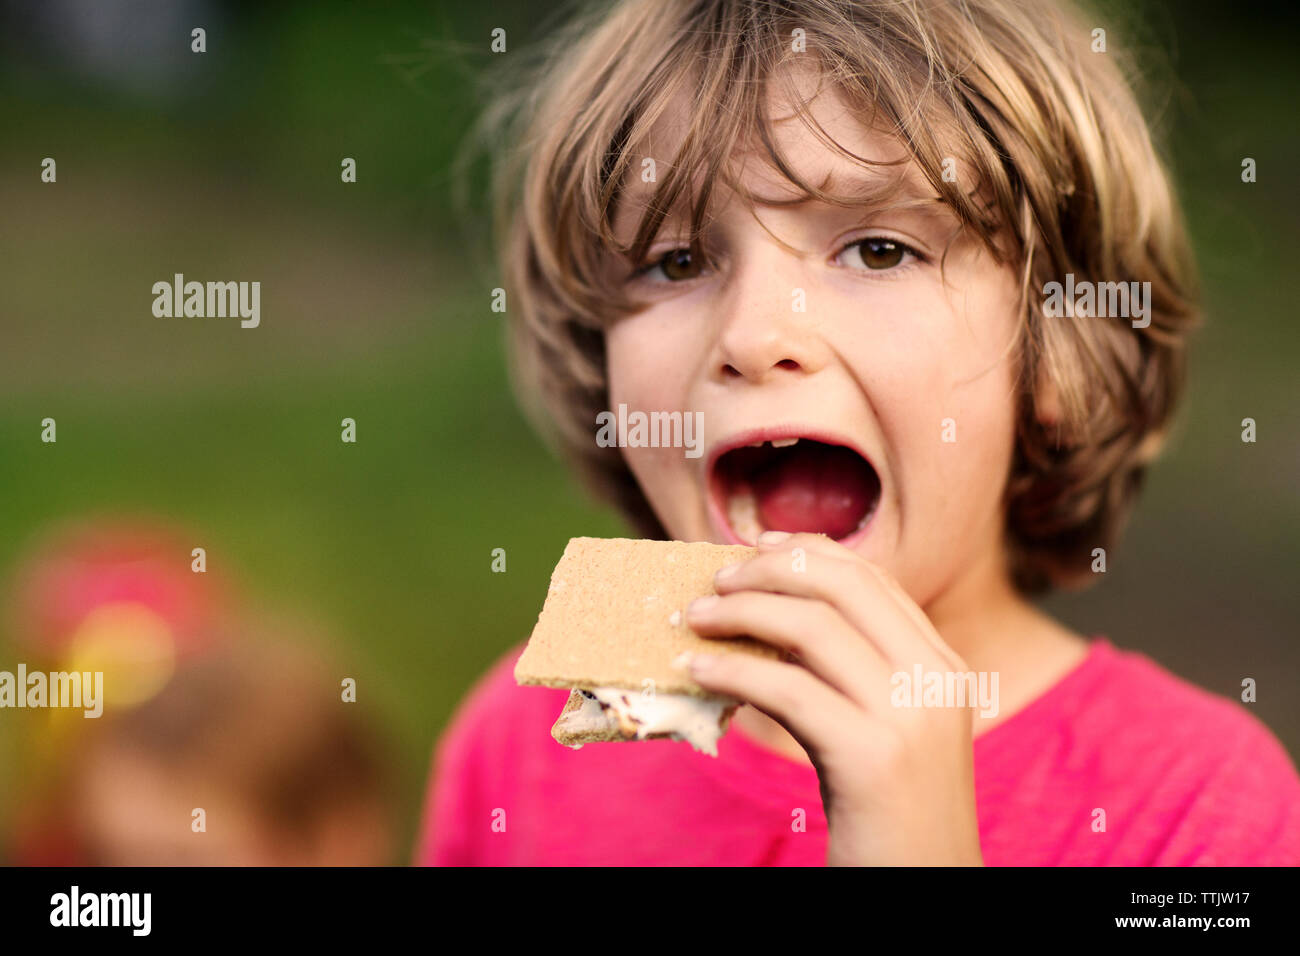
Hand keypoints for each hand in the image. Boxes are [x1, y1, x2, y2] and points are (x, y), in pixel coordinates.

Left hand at [685, 531, 983, 865]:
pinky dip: (731, 668)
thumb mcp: (883, 727)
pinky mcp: (873, 757)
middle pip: (843, 584)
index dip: (806, 553)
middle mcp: (936, 679)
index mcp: (942, 665)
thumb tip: (769, 614)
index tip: (755, 549)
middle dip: (769, 570)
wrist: (924, 889)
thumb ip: (852, 671)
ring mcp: (910, 716)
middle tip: (715, 581)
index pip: (872, 579)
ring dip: (740, 611)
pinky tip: (697, 669)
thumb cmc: (887, 815)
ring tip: (692, 618)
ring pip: (812, 625)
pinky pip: (787, 688)